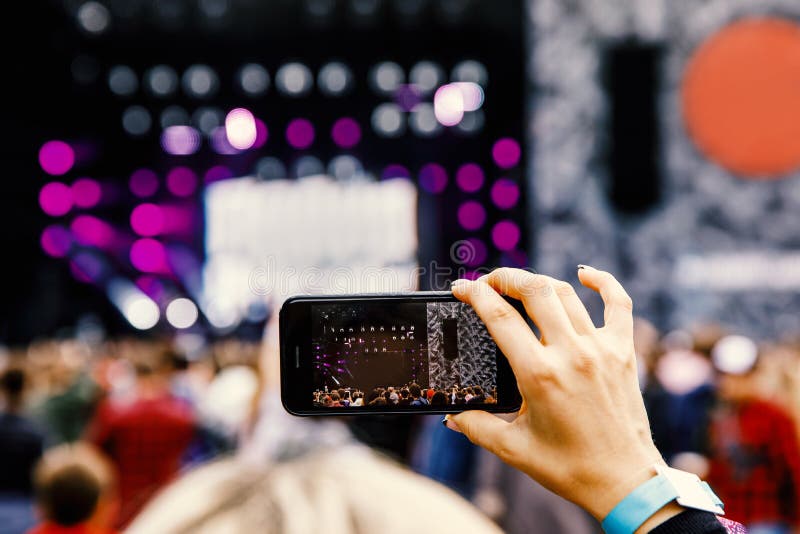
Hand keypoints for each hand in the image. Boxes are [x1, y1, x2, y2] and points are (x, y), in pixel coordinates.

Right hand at [448, 267, 678, 528]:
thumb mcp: (513, 448)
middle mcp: (571, 353)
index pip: (501, 317)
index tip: (461, 288)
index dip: (476, 295)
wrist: (624, 481)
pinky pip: (618, 303)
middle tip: (488, 282)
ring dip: (538, 281)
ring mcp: (601, 349)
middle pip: (535, 291)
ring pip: (566, 294)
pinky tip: (584, 273)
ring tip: (519, 284)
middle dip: (505, 278)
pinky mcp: (623, 352)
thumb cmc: (568, 467)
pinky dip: (603, 282)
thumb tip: (452, 415)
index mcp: (539, 374)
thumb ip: (476, 426)